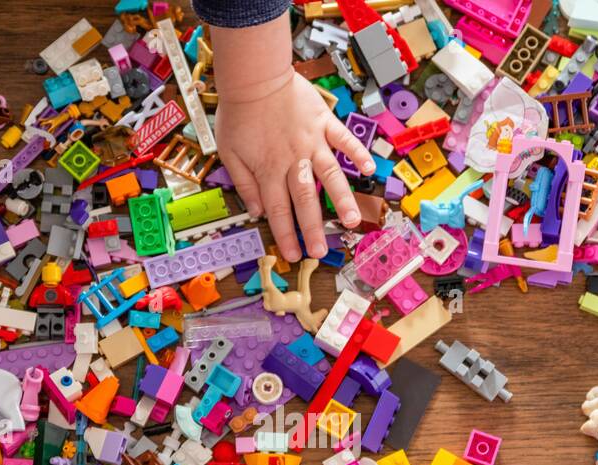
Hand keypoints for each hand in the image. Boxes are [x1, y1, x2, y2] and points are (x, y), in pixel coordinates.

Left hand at [216, 70, 374, 260]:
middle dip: (313, 228)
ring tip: (353, 220)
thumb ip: (244, 184)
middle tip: (322, 251)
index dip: (286, 234)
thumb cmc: (239, 113)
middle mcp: (293, 160)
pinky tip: (369, 169)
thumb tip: (257, 211)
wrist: (254, 77)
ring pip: (330, 175)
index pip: (278, 210)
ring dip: (342, 199)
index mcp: (268, 169)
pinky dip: (357, 153)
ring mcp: (311, 142)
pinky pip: (344, 139)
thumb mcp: (229, 153)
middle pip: (305, 200)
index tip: (294, 254)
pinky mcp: (324, 123)